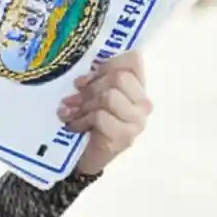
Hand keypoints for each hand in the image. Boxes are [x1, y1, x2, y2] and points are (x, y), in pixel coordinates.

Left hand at [57, 51, 151, 175]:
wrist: (83, 156)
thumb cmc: (87, 119)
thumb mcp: (89, 93)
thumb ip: (96, 78)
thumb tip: (89, 70)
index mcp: (136, 86)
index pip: (133, 60)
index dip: (107, 64)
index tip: (89, 78)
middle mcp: (142, 103)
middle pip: (119, 78)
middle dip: (91, 87)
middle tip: (75, 98)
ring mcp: (137, 121)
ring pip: (110, 96)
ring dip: (85, 105)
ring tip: (74, 113)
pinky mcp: (125, 137)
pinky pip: (101, 116)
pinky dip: (82, 120)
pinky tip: (75, 126)